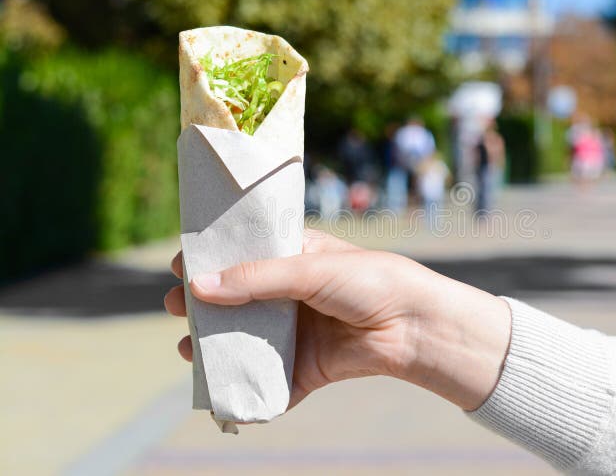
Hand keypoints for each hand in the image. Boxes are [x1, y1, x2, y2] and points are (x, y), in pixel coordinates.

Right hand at [164, 230, 510, 410]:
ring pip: (243, 340)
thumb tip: (198, 286)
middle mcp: (287, 294)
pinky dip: (246, 386)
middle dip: (202, 306)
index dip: (210, 259)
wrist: (413, 325)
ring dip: (214, 346)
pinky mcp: (303, 367)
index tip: (180, 265)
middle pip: (233, 301)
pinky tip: (218, 387)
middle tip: (176, 308)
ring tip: (189, 349)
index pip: (240, 255)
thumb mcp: (310, 268)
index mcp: (291, 258)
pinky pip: (268, 379)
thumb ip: (256, 278)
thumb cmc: (369, 281)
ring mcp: (294, 332)